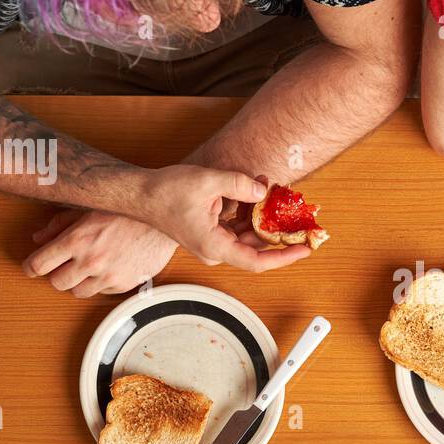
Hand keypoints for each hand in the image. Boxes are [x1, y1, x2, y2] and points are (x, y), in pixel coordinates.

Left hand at [23, 209, 177, 297]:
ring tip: (85, 268)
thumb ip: (59, 224)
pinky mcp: (124, 284)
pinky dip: (99, 284)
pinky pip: (101, 293)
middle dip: (55, 274)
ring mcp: (108, 275)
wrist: (163, 217)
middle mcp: (91, 261)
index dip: (31, 267)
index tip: (32, 267)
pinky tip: (106, 269)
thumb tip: (39, 238)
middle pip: (56, 283)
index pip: (39, 265)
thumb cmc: (126, 209)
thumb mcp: (88, 208)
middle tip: (61, 266)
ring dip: (77, 282)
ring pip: (78, 292)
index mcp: (77, 240)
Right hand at [144, 164, 310, 271]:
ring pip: (248, 235)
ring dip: (263, 216)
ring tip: (276, 192)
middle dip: (278, 230)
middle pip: (256, 247)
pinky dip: (250, 212)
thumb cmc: (164, 192)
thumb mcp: (207, 182)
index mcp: (215, 246)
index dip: (284, 257)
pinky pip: (238, 226)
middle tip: (298, 215)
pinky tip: (258, 190)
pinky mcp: (211, 232)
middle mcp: (215, 249)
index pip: (257, 261)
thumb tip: (263, 190)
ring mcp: (213, 242)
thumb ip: (239, 185)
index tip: (304, 249)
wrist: (138, 193)